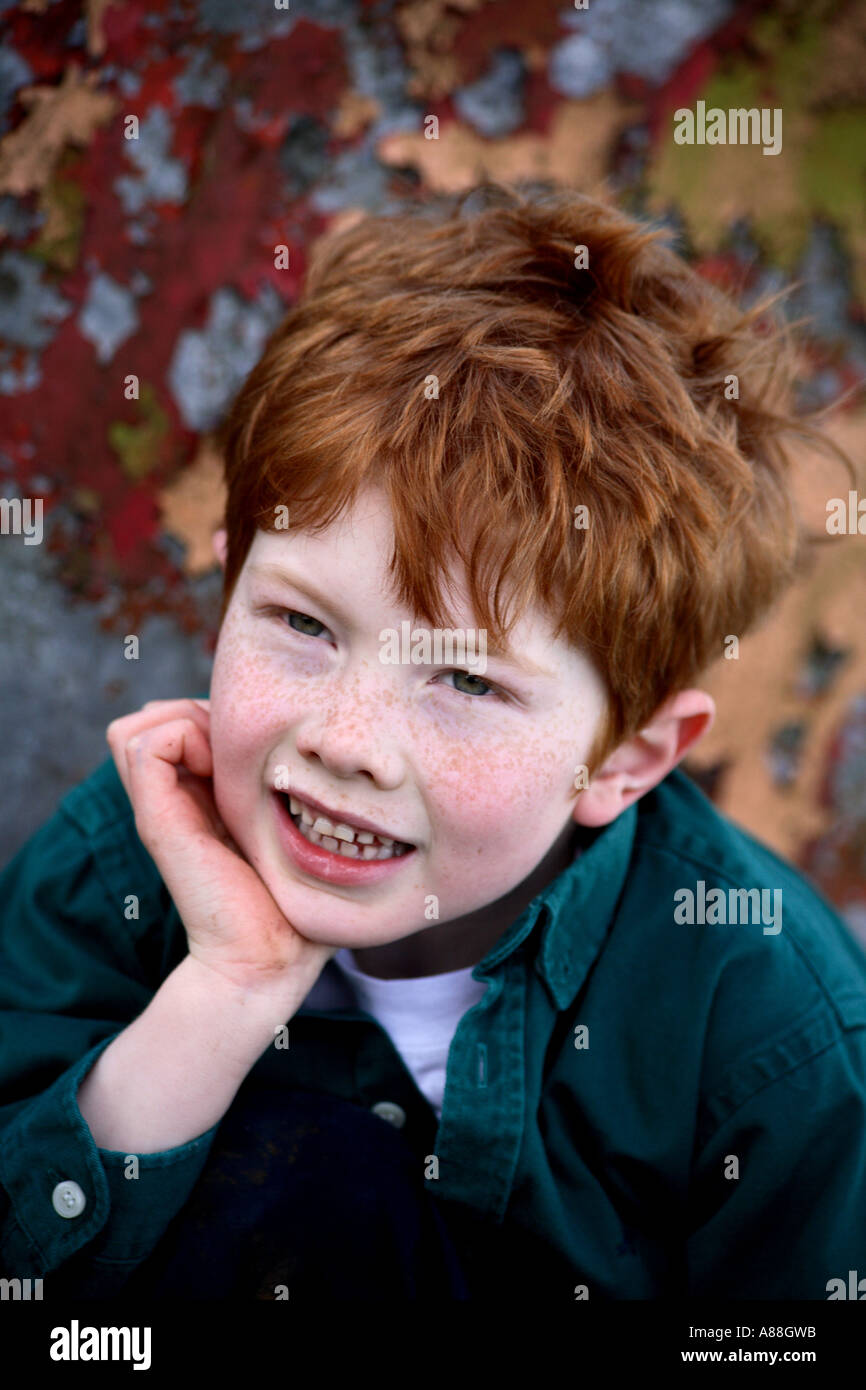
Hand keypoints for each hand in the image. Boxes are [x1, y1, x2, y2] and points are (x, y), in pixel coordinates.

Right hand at [106, 698, 336, 998]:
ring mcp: (159, 808)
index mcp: (201, 797)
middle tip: (250, 752)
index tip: (266, 747)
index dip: (225, 717)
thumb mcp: (293, 830)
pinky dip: (183, 737)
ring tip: (231, 762)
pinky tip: (224, 775)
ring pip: (141, 726)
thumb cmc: (295, 900)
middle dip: (207, 714)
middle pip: (158, 717)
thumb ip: (286, 797)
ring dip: (189, 722)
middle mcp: (174, 797)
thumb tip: (307, 750)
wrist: (269, 959)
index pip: (184, 719)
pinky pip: (144, 745)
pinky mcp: (157, 820)